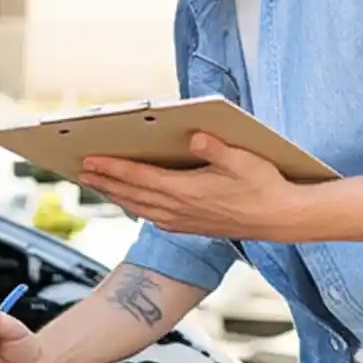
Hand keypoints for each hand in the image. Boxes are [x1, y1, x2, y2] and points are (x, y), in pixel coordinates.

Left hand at [77, 132, 304, 240]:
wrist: (282, 219)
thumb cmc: (265, 186)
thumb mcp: (245, 160)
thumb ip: (216, 148)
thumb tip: (194, 136)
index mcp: (186, 190)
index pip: (139, 177)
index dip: (112, 168)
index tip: (89, 160)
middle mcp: (179, 208)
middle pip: (131, 193)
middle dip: (104, 181)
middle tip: (80, 170)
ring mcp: (183, 221)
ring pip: (139, 206)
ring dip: (116, 194)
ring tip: (97, 183)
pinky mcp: (190, 227)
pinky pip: (153, 216)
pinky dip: (135, 206)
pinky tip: (130, 201)